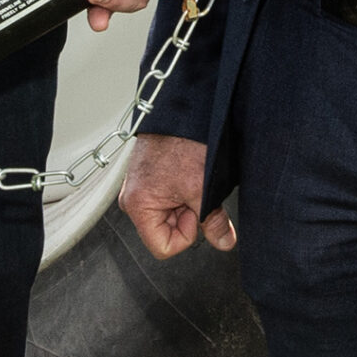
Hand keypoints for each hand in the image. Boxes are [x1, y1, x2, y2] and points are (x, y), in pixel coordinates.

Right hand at [120, 133, 234, 259]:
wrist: (181, 110)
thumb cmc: (183, 140)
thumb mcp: (202, 187)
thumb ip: (213, 221)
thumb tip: (224, 242)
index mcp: (137, 206)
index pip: (163, 247)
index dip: (186, 234)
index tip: (194, 211)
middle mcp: (132, 200)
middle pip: (165, 231)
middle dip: (187, 216)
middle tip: (195, 191)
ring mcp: (139, 188)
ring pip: (170, 215)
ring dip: (186, 202)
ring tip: (191, 179)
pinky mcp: (149, 179)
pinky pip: (168, 199)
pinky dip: (183, 192)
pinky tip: (188, 174)